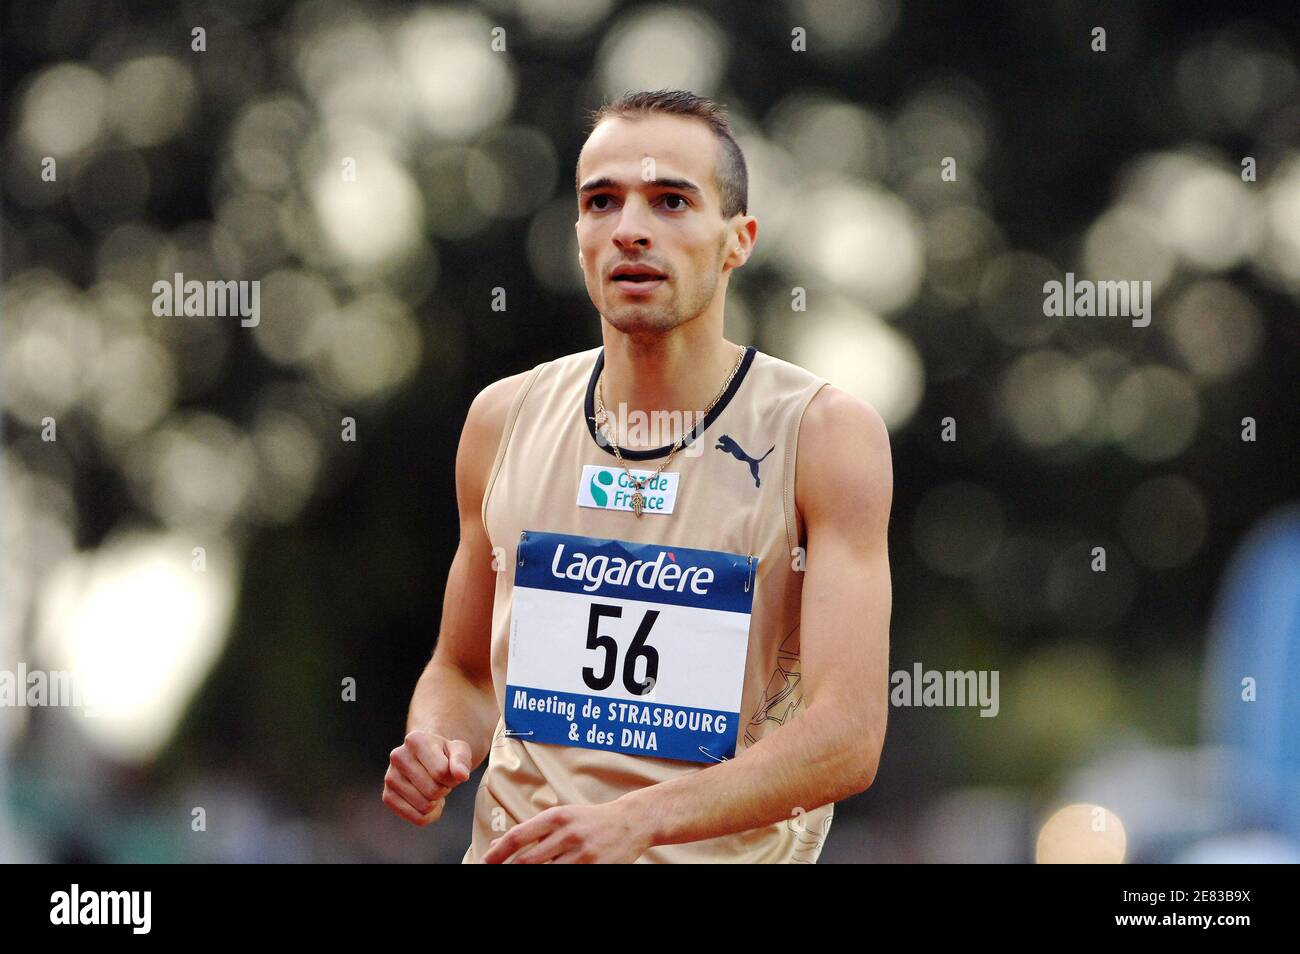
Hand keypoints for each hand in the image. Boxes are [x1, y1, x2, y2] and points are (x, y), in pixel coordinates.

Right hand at [382, 730, 471, 826]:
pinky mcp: (387, 797)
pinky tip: (427, 801)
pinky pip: (417, 819)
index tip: (450, 771)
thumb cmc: (445, 755)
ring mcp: (390, 777)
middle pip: (433, 791)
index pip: (441, 772)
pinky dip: (429, 815)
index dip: (453, 777)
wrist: (426, 760)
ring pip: (425, 807)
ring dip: (436, 802)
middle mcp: (397, 756)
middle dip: (444, 789)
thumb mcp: (459, 751)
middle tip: (441, 781)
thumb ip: (462, 761)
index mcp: (415, 740)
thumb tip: (462, 775)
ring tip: (433, 787)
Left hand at [480, 800, 654, 862]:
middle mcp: (568, 834)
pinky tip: (547, 876)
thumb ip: (532, 831)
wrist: (632, 821)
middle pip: (527, 860)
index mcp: (556, 817)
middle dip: (508, 870)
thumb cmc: (591, 819)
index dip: (497, 853)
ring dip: (527, 877)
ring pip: (545, 873)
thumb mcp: (561, 817)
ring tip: (518, 878)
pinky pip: (567, 878)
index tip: (485, 862)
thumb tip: (498, 844)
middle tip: (496, 874)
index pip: (518, 836)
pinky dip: (554, 879)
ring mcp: (582, 854)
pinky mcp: (595, 868)